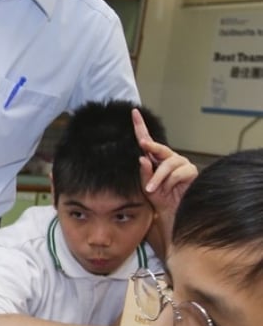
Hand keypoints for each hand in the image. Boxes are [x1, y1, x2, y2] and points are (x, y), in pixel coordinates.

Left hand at [133, 108, 196, 222]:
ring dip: (158, 178)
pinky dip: (169, 182)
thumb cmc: (159, 198)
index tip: (134, 112)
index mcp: (155, 159)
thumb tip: (142, 158)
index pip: (147, 141)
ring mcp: (181, 163)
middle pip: (159, 148)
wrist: (173, 212)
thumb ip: (144, 173)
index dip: (140, 126)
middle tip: (144, 145)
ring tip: (152, 189)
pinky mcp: (191, 171)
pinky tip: (169, 190)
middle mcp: (168, 158)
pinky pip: (177, 173)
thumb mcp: (146, 186)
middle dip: (151, 146)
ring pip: (167, 164)